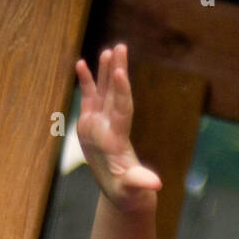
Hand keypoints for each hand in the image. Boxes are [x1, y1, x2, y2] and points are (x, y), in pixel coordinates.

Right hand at [74, 43, 162, 209]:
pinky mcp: (90, 124)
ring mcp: (100, 122)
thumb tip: (157, 185)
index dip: (122, 91)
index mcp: (119, 137)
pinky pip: (89, 98)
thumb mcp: (133, 189)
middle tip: (121, 47)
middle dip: (117, 71)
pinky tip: (81, 63)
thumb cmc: (128, 191)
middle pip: (115, 93)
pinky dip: (86, 82)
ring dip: (105, 72)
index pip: (122, 109)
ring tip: (108, 50)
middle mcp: (111, 125)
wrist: (123, 190)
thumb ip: (142, 182)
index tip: (120, 71)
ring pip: (103, 91)